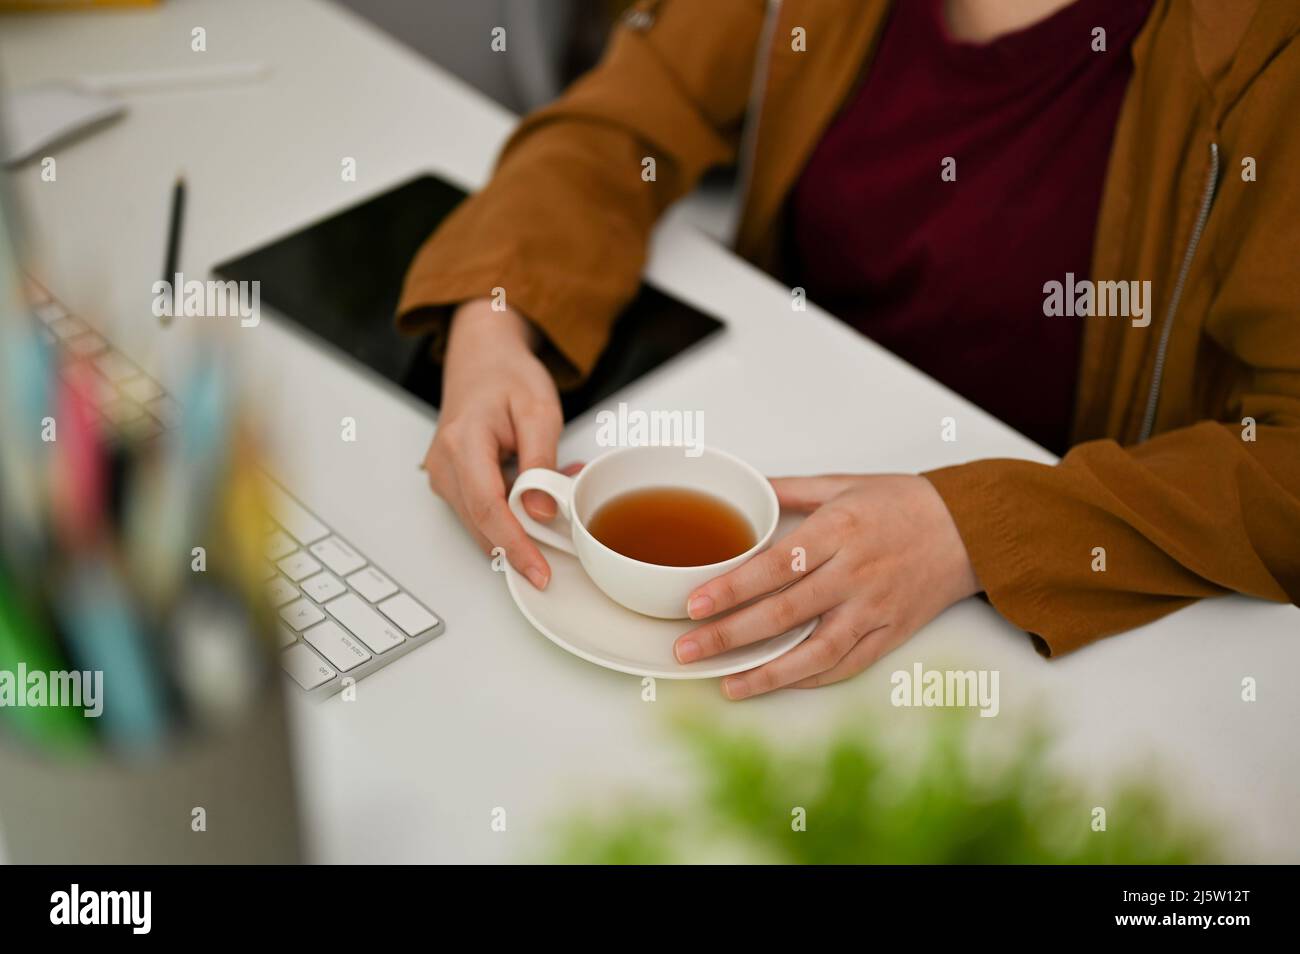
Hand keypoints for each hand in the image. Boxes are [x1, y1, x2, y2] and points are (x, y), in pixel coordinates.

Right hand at [423, 298, 570, 588]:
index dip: (514, 546)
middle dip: (524, 540)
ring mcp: (442, 476)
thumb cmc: (508, 377)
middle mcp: (444, 464)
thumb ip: (542, 462)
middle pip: (482, 525)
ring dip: (520, 524)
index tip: (538, 572)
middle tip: (566, 534)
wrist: (481, 359)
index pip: (487, 508)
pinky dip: (511, 513)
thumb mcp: (540, 411)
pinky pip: (480, 513)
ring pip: (482, 525)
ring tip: (554, 488)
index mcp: (464, 442)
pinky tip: (534, 491)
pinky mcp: (450, 483)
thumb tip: (541, 512)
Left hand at [673, 474, 979, 699]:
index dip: (732, 588)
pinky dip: (810, 679)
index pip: (776, 566)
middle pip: (785, 613)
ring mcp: (874, 609)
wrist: (971, 530)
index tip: (695, 603)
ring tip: (727, 684)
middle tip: (688, 649)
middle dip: (730, 635)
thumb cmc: (904, 504)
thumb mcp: (843, 483)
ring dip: (767, 673)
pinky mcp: (891, 634)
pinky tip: (776, 683)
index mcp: (839, 530)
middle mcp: (855, 573)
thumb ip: (789, 490)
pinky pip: (846, 665)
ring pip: (815, 652)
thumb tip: (744, 488)